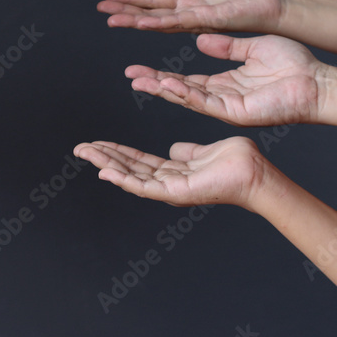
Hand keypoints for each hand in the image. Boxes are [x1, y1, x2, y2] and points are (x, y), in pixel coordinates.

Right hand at [73, 137, 274, 209]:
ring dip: (106, 164)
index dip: (117, 153)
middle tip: (80, 147)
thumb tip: (175, 149)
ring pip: (131, 177)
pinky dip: (123, 179)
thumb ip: (188, 153)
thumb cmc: (238, 162)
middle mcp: (170, 183)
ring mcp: (172, 189)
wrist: (256, 173)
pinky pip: (145, 186)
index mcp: (176, 172)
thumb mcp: (204, 152)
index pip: (139, 162)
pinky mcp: (177, 193)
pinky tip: (105, 170)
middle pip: (129, 169)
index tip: (98, 143)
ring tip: (86, 153)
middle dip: (104, 158)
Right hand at [97, 0, 283, 32]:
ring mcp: (198, 21)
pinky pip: (181, 22)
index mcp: (191, 3)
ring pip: (160, 21)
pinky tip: (142, 21)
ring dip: (136, 20)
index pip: (155, 2)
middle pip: (151, 13)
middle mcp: (190, 15)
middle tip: (102, 10)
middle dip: (126, 12)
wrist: (275, 3)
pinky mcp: (210, 22)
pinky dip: (160, 22)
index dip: (133, 0)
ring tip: (113, 19)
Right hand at [127, 34, 327, 125]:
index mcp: (227, 84)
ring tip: (140, 80)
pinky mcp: (237, 111)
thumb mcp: (254, 48)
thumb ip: (227, 46)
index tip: (142, 69)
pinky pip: (206, 102)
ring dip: (164, 89)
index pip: (187, 80)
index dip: (164, 75)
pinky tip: (169, 85)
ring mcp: (229, 106)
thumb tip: (202, 40)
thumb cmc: (294, 64)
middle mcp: (223, 97)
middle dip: (154, 83)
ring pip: (189, 98)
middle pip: (181, 91)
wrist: (318, 80)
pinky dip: (186, 93)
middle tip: (130, 76)